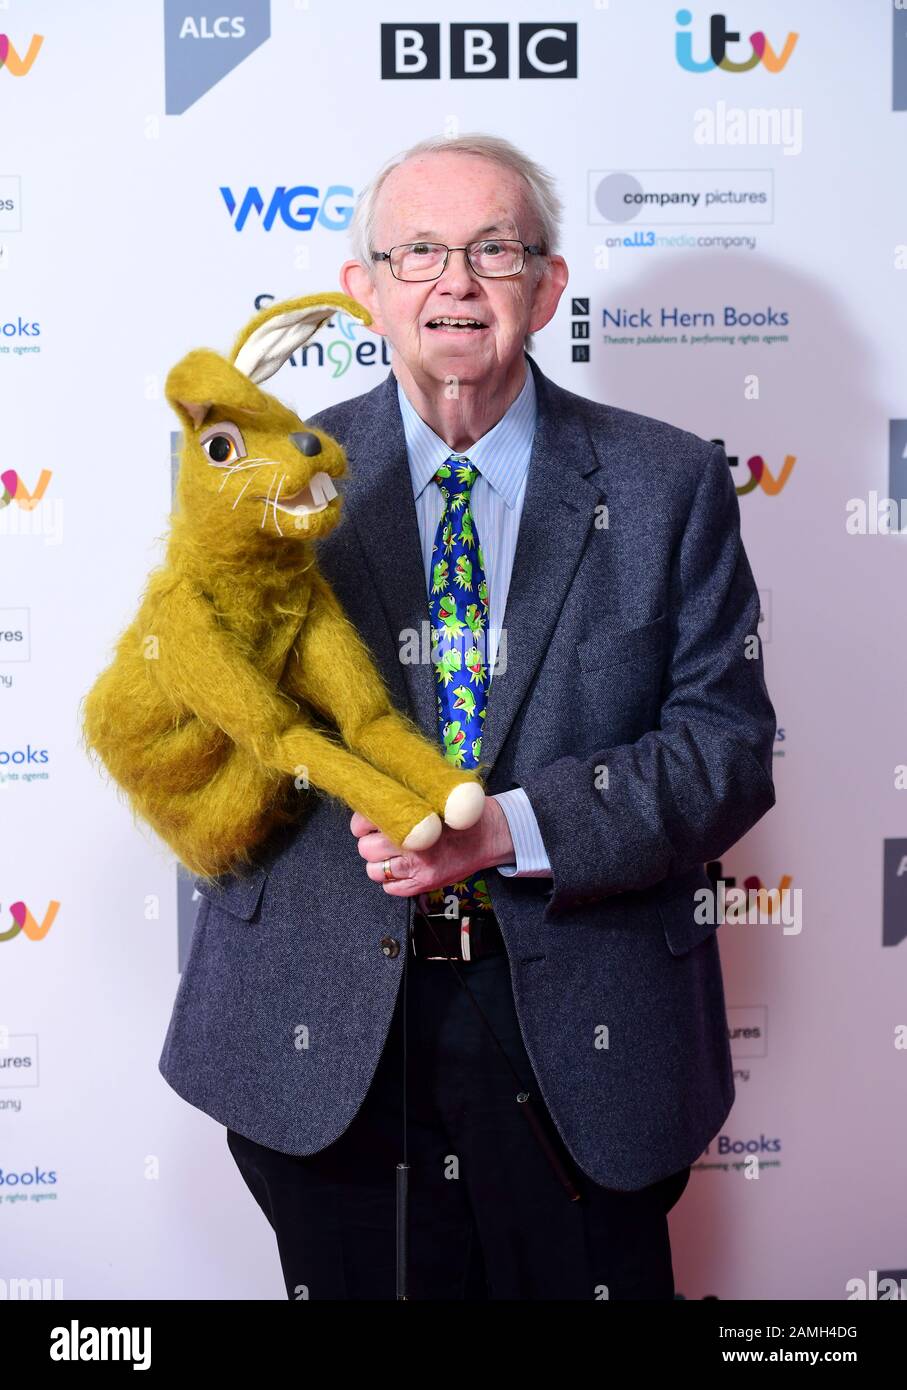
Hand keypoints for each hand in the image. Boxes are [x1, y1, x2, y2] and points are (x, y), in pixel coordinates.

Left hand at [351, 798, 514, 896]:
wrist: (490, 835)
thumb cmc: (460, 815)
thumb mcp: (433, 797)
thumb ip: (404, 801)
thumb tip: (374, 803)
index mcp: (411, 819)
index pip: (364, 822)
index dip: (362, 824)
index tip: (368, 824)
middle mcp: (412, 845)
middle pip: (366, 849)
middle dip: (370, 844)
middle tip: (381, 839)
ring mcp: (417, 868)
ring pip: (374, 871)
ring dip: (379, 864)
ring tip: (392, 856)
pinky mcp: (424, 884)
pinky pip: (390, 889)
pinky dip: (391, 880)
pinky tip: (402, 869)